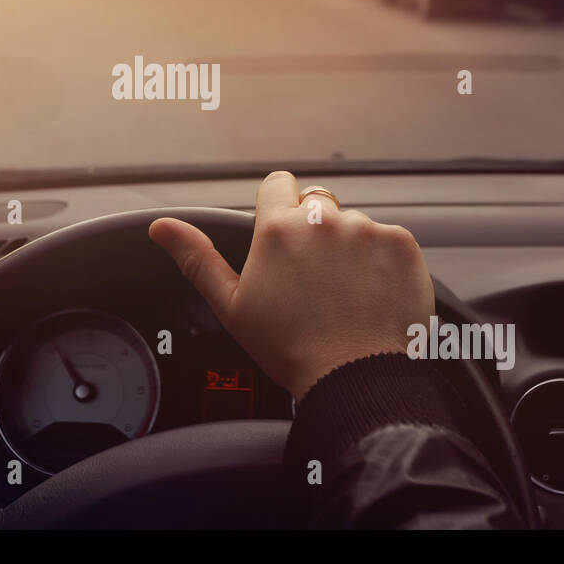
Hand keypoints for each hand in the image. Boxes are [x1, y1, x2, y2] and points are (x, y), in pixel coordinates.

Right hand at [149, 170, 434, 400]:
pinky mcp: (402, 245)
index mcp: (277, 228)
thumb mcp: (231, 305)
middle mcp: (324, 220)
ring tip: (344, 292)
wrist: (355, 378)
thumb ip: (196, 257)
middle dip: (314, 230)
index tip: (282, 239)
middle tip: (313, 277)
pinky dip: (382, 261)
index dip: (278, 208)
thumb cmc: (290, 348)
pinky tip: (370, 293)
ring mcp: (367, 230)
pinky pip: (388, 239)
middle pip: (317, 203)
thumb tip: (161, 227)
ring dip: (349, 247)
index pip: (278, 184)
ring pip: (354, 223)